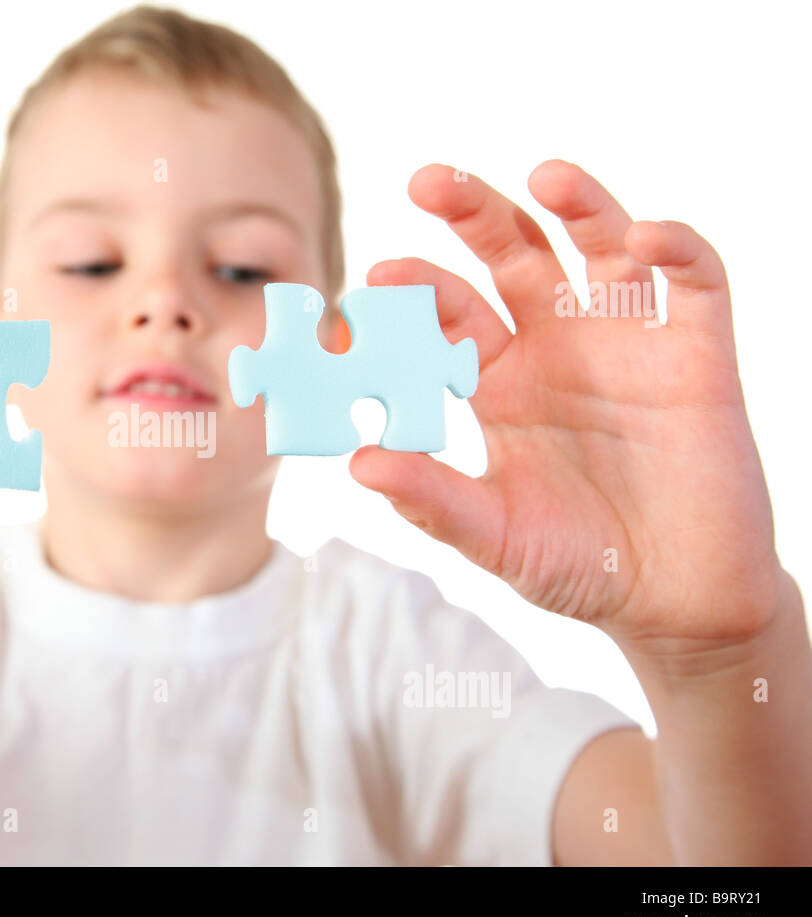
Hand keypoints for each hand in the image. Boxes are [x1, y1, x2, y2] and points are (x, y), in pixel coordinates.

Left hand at [351, 160, 786, 650]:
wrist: (678, 600)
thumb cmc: (578, 564)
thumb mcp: (495, 534)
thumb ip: (432, 499)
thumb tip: (356, 463)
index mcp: (498, 379)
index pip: (447, 314)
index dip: (410, 297)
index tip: (367, 289)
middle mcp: (556, 343)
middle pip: (511, 253)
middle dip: (472, 212)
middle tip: (427, 181)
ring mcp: (627, 339)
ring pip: (599, 244)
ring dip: (576, 203)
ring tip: (543, 177)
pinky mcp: (698, 348)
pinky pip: (693, 278)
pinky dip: (673, 248)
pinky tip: (641, 239)